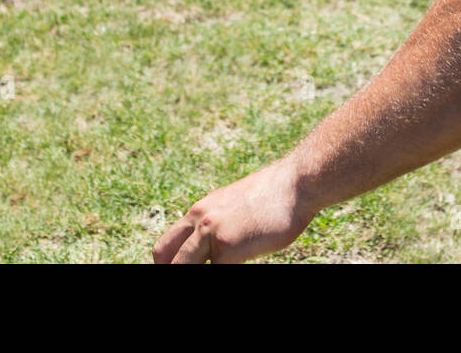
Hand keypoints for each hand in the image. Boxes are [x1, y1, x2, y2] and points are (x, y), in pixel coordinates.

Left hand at [152, 162, 313, 263]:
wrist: (295, 184)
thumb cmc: (274, 197)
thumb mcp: (235, 205)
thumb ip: (220, 223)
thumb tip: (218, 248)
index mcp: (199, 212)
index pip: (166, 247)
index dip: (168, 265)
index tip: (181, 270)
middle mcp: (199, 220)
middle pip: (165, 258)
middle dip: (172, 271)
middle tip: (187, 276)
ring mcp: (212, 233)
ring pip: (183, 267)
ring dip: (191, 273)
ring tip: (219, 267)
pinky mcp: (228, 248)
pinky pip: (215, 273)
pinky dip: (224, 276)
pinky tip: (242, 267)